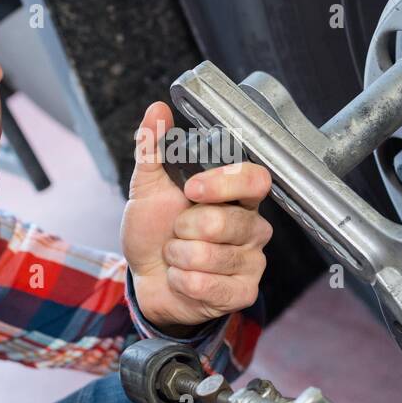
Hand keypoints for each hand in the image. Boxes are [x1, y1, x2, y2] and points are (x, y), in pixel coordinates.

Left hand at [120, 101, 272, 330]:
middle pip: (223, 222)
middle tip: (177, 232)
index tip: (190, 189)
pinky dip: (183, 283)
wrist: (146, 277)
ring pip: (210, 257)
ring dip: (178, 258)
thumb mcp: (147, 188)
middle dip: (183, 229)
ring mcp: (251, 261)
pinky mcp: (244, 292)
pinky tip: (183, 279)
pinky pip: (208, 286)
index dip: (222, 184)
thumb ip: (152, 148)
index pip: (255, 179)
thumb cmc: (155, 231)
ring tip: (178, 256)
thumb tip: (157, 110)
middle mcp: (252, 226)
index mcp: (237, 196)